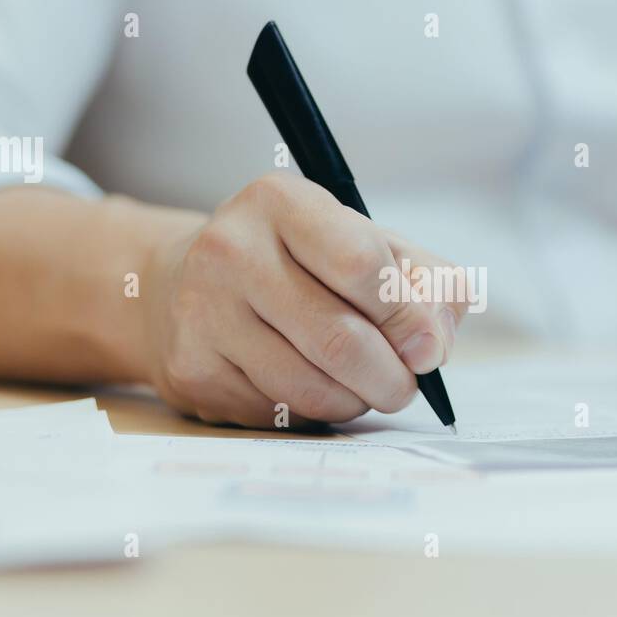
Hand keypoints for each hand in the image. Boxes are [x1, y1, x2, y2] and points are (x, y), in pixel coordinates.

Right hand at [141, 173, 464, 426]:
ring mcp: (203, 312)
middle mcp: (231, 250)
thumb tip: (434, 344)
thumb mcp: (366, 242)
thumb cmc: (298, 263)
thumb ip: (424, 280)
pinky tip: (310, 386)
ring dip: (355, 400)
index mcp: (280, 202)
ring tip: (360, 385)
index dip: (407, 316)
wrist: (183, 284)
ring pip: (311, 388)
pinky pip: (279, 414)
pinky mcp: (194, 370)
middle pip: (339, 338)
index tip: (427, 347)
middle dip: (391, 378)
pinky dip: (314, 412)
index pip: (360, 264)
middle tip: (404, 386)